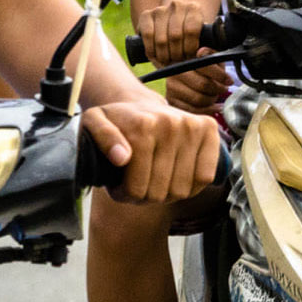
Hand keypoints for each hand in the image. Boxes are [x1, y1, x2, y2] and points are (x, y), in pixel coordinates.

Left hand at [81, 97, 220, 202]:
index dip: (125, 195)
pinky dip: (190, 187)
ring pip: (182, 190)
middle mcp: (171, 124)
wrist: (139, 104)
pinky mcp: (208, 129)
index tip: (118, 187)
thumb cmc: (116, 122)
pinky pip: (205, 177)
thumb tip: (122, 157)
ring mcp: (192, 126)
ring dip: (166, 195)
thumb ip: (101, 138)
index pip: (137, 188)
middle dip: (144, 197)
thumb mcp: (93, 123)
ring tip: (153, 181)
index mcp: (142, 125)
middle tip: (137, 185)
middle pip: (159, 192)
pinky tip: (175, 178)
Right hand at [135, 0, 214, 66]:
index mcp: (194, 9)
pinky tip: (156, 56)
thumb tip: (201, 57)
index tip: (189, 59)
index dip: (189, 48)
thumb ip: (206, 49)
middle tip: (177, 63)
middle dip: (177, 55)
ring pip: (161, 39)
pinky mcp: (146, 15)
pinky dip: (151, 50)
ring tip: (168, 62)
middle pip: (175, 35)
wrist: (171, 26)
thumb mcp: (200, 39)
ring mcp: (160, 9)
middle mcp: (177, 5)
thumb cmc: (189, 37)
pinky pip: (147, 35)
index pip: (191, 29)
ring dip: (164, 56)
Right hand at [164, 59, 231, 115]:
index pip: (204, 67)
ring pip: (199, 99)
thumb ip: (209, 54)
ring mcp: (171, 89)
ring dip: (213, 99)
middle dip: (218, 88)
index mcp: (184, 59)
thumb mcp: (208, 56)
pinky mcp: (173, 102)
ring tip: (216, 94)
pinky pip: (193, 110)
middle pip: (203, 85)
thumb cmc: (202, 67)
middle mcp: (174, 74)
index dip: (220, 75)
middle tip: (224, 88)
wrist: (186, 75)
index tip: (229, 81)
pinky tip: (216, 106)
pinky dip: (208, 110)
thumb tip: (201, 53)